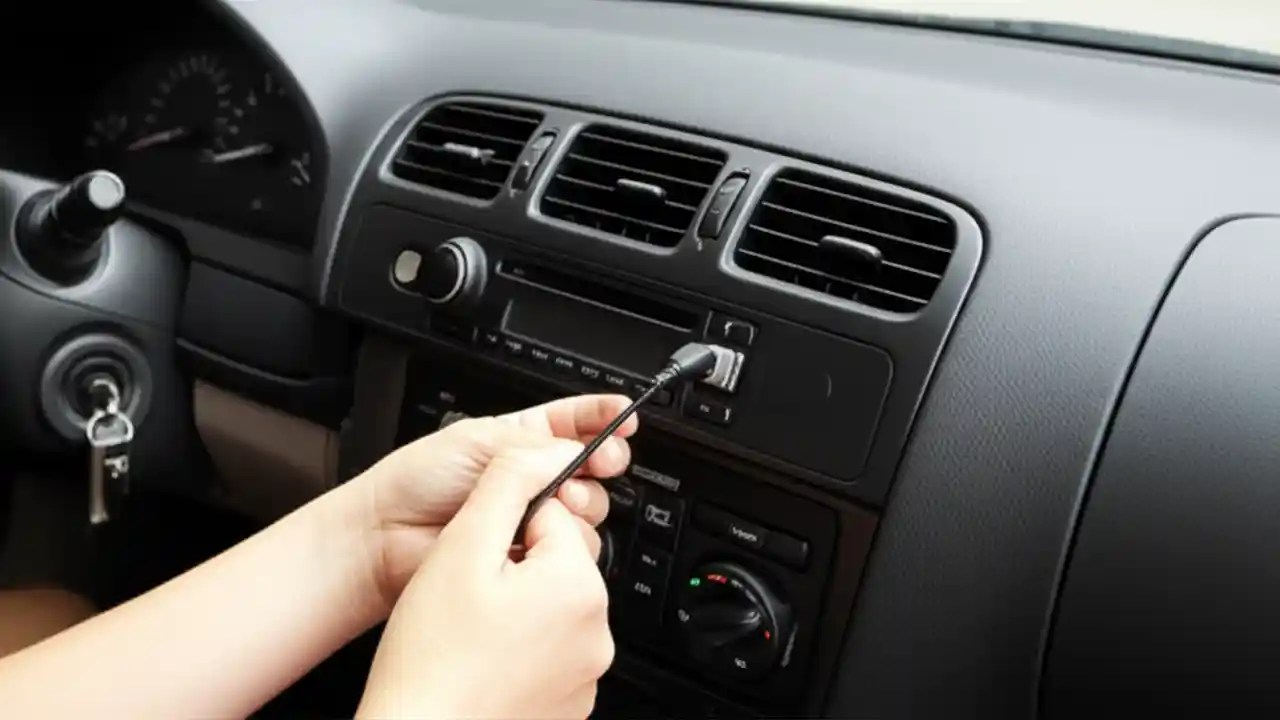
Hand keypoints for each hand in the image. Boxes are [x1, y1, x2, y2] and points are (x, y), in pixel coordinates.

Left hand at [345, 395, 635, 609]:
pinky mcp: (528, 555)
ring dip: (581, 502)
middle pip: (592, 469)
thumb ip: (535, 444)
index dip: (604, 418)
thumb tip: (579, 448)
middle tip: (600, 461)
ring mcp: (532, 518)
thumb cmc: (416, 480)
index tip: (625, 416)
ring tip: (555, 501)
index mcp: (522, 439)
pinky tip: (540, 531)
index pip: (575, 422)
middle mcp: (533, 478)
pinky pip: (567, 550)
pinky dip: (562, 541)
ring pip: (586, 511)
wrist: (386, 534)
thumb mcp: (478, 440)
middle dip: (603, 461)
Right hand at [357, 442, 613, 719]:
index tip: (471, 552)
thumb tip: (547, 451)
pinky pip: (549, 652)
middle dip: (513, 565)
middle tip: (466, 593)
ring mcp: (586, 675)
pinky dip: (518, 649)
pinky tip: (479, 659)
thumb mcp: (461, 548)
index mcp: (579, 587)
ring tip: (468, 631)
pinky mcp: (568, 705)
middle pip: (557, 562)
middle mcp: (597, 633)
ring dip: (515, 607)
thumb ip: (509, 484)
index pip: (552, 516)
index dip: (502, 526)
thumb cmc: (431, 658)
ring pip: (551, 606)